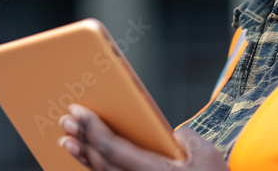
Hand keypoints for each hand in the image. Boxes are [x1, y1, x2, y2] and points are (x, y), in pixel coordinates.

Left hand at [57, 104, 228, 170]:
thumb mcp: (208, 157)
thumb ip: (187, 138)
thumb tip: (173, 132)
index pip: (113, 147)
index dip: (93, 128)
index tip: (80, 112)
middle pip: (101, 161)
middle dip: (83, 138)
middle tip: (68, 120)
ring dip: (83, 156)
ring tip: (69, 140)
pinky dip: (95, 169)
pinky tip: (88, 160)